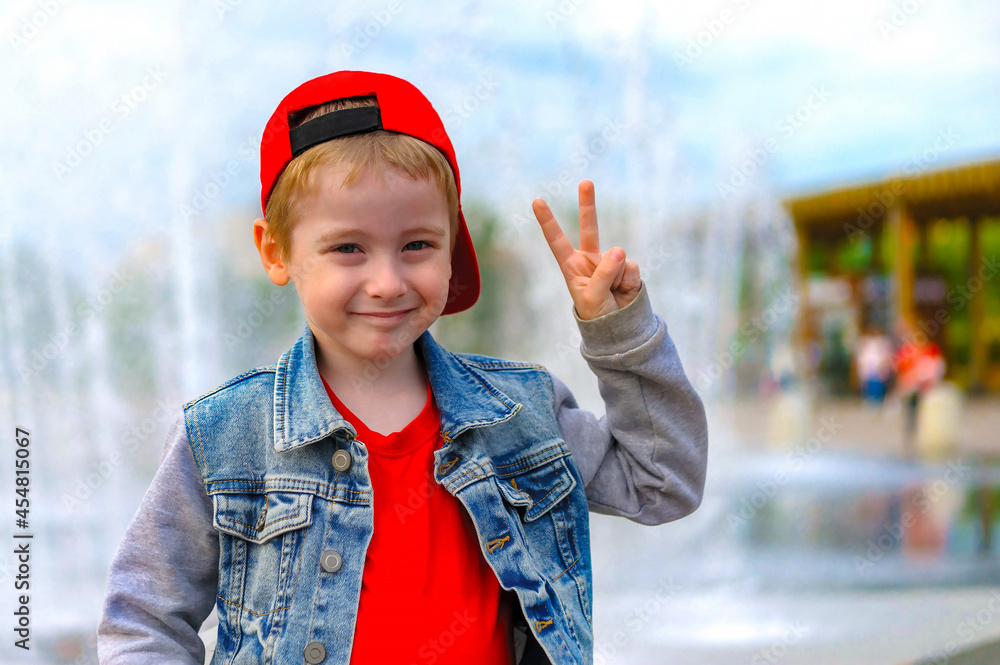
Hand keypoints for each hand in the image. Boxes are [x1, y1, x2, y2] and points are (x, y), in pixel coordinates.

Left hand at [532, 180, 641, 320]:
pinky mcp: (628, 267)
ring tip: (612, 293)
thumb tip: (619, 249)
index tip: (536, 201)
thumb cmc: (597, 315)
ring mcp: (610, 261)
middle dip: (587, 204)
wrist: (620, 327)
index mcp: (572, 266)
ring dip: (616, 277)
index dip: (547, 221)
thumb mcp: (592, 298)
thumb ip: (603, 273)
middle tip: (585, 182)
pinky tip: (624, 290)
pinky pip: (630, 267)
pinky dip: (629, 281)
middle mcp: (590, 259)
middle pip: (589, 227)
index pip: (556, 240)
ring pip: (616, 256)